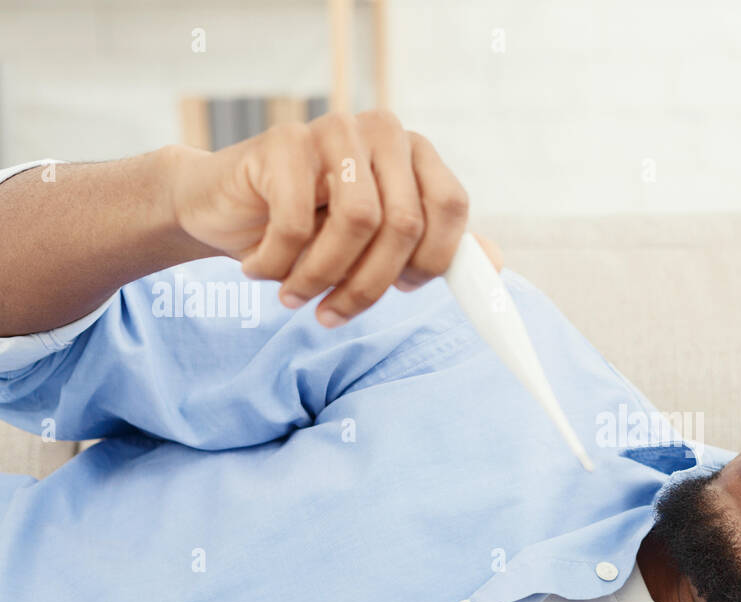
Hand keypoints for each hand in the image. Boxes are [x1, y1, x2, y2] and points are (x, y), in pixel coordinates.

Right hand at [168, 110, 500, 326]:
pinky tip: (260, 269)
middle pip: (405, 223)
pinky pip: (296, 221)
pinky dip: (278, 262)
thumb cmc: (310, 230)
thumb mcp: (378, 245)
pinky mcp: (282, 140)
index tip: (401, 290)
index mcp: (416, 153)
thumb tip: (496, 265)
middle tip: (333, 313)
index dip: (432, 260)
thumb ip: (435, 249)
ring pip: (357, 222)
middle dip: (370, 284)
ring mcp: (333, 129)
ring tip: (295, 297)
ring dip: (322, 277)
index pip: (452, 206)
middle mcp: (382, 132)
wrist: (226, 208)